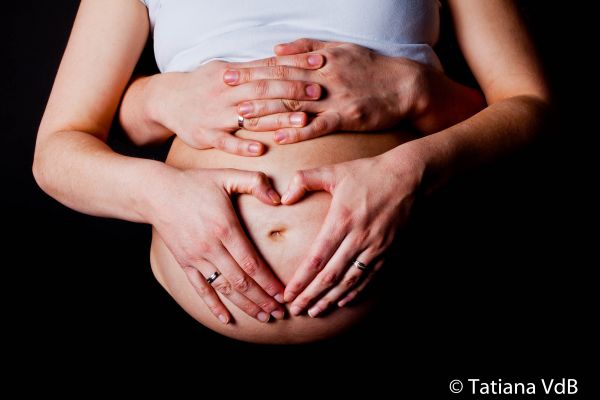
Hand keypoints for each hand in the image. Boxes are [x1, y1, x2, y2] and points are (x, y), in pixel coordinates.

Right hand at [145, 53, 323, 154]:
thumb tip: (285, 59)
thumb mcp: (226, 70)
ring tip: (302, 121)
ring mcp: (216, 115)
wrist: (166, 100)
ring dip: (277, 119)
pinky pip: (226, 142)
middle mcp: (226, 93)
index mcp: (233, 75)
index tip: (318, 65)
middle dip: (292, 90)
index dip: (294, 66)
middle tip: (317, 93)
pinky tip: (261, 150)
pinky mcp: (206, 135)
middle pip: (263, 90)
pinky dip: (243, 146)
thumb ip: (254, 69)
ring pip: (250, 117)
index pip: (268, 68)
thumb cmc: (204, 85)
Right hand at [147, 166, 286, 323]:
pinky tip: (226, 319)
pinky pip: (201, 288)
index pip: (252, 263)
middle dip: (262, 299)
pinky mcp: (185, 263)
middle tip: (279, 312)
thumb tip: (279, 198)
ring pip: (224, 288)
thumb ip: (255, 182)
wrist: (156, 192)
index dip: (269, 282)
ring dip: (245, 305)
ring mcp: (196, 257)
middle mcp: (211, 247)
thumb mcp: (226, 176)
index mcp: (225, 228)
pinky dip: (213, 305)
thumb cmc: (195, 183)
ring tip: (263, 317)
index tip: (284, 294)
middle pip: (241, 281)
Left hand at [224, 39, 430, 143]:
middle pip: (281, 83)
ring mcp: (335, 98)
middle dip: (252, 88)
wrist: (405, 85)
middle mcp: (323, 77)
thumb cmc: (371, 67)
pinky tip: (279, 137)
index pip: (280, 64)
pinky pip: (318, 126)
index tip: (230, 72)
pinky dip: (298, 131)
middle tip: (226, 93)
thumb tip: (276, 48)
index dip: (253, 69)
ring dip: (268, 111)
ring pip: (295, 104)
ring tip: (243, 117)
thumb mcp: (341, 48)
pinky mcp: (347, 117)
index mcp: (320, 60)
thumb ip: (308, 47)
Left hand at [280, 147, 425, 316]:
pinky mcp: (389, 250)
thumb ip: (304, 180)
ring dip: (331, 299)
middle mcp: (359, 238)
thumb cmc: (369, 173)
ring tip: (315, 312)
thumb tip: (283, 198)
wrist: (411, 177)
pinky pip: (370, 277)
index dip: (301, 281)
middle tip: (296, 311)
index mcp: (342, 220)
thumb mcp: (334, 171)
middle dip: (311, 296)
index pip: (316, 259)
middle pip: (331, 276)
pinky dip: (356, 292)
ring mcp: (376, 247)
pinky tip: (343, 301)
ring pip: (350, 281)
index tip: (287, 295)